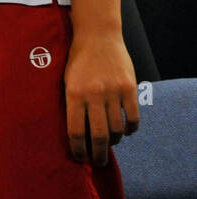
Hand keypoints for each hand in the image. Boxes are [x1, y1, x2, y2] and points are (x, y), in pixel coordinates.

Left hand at [63, 28, 139, 165]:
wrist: (97, 36)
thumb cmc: (77, 60)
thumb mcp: (65, 80)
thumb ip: (70, 103)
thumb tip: (73, 132)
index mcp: (73, 95)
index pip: (76, 132)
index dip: (78, 150)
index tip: (80, 158)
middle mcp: (94, 95)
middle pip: (99, 136)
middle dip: (98, 154)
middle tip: (98, 162)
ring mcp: (113, 92)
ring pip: (117, 129)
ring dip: (115, 141)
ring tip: (110, 144)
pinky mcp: (129, 88)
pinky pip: (133, 117)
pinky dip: (131, 129)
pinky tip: (126, 132)